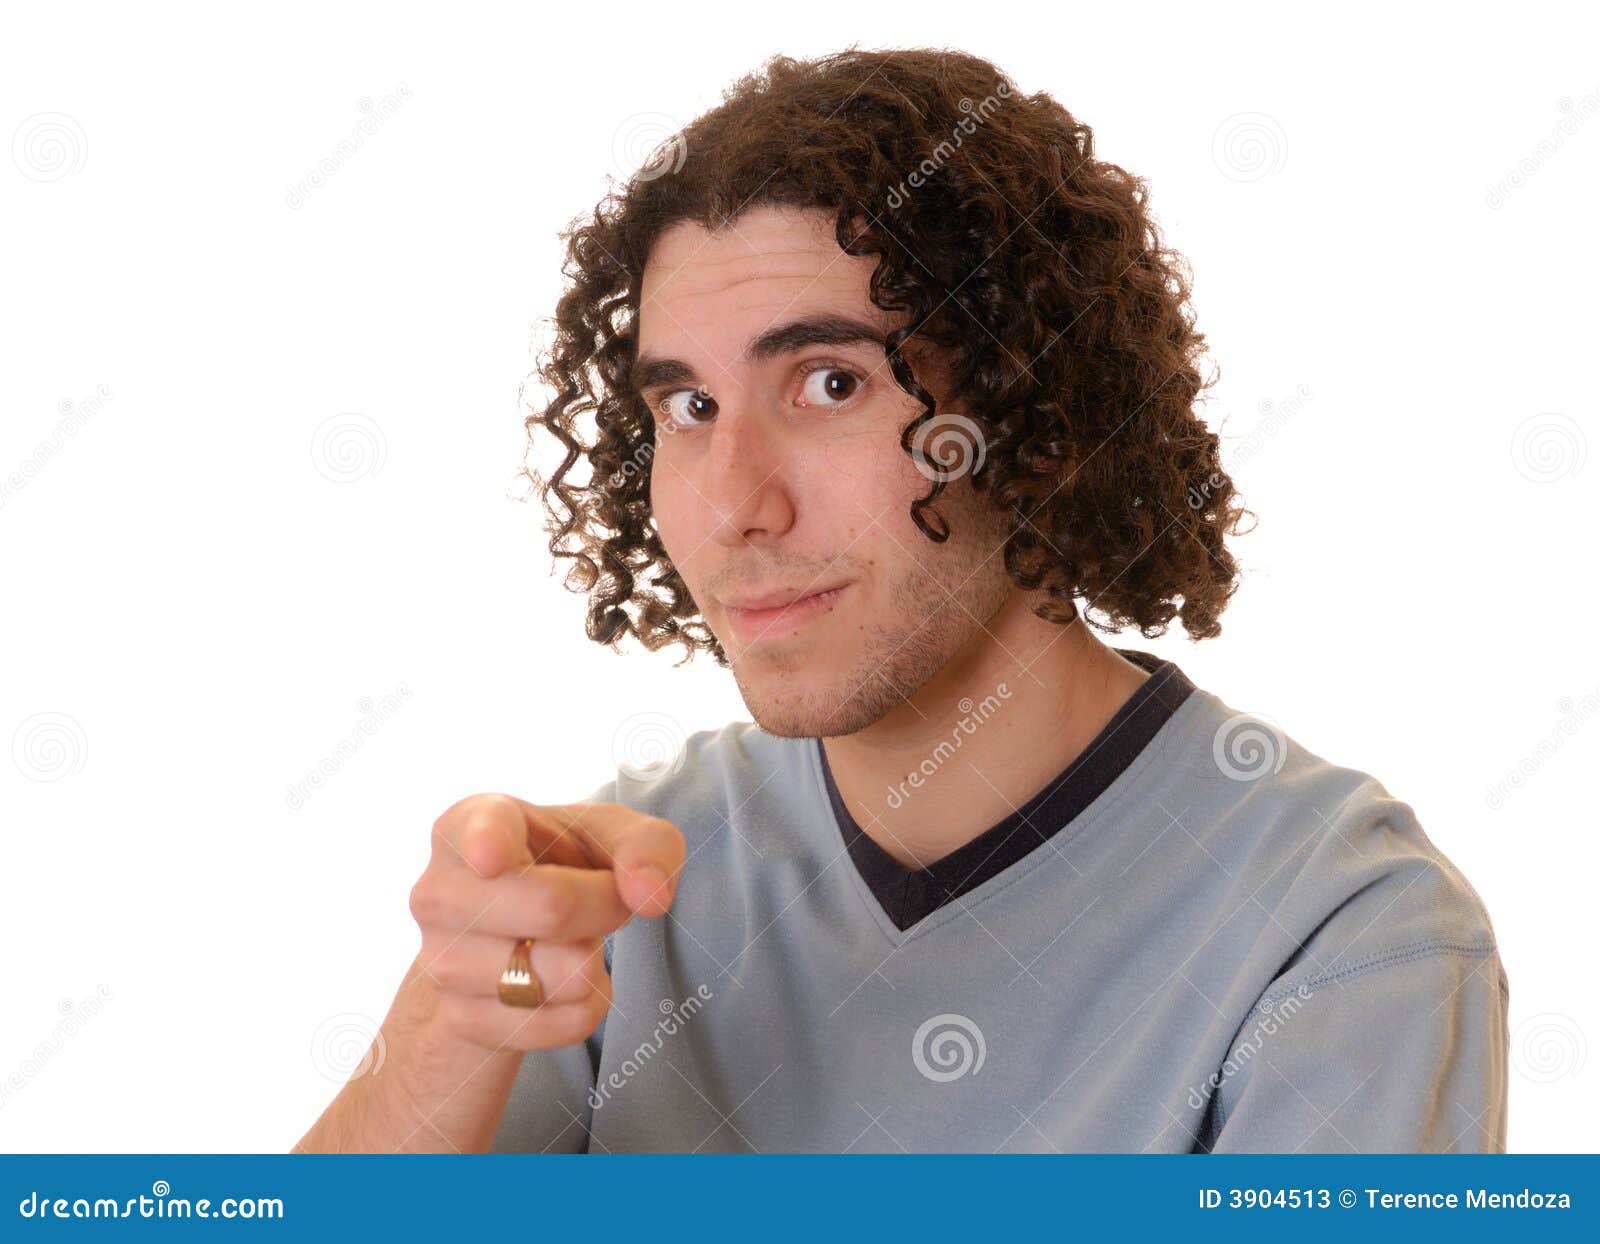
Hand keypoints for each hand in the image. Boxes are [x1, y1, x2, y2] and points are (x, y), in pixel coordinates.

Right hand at [408, 794, 684, 1051]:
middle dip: (607, 906)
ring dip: (596, 958)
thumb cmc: (562, 864)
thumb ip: (646, 844)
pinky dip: (591, 1003)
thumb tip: (650, 895)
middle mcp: (438, 893)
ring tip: (571, 938)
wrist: (511, 933)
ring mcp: (442, 962)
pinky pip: (568, 1022)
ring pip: (567, 974)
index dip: (488, 843)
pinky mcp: (464, 1020)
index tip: (492, 857)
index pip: (479, 833)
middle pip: (553, 908)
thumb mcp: (608, 833)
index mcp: (467, 826)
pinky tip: (564, 981)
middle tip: (604, 898)